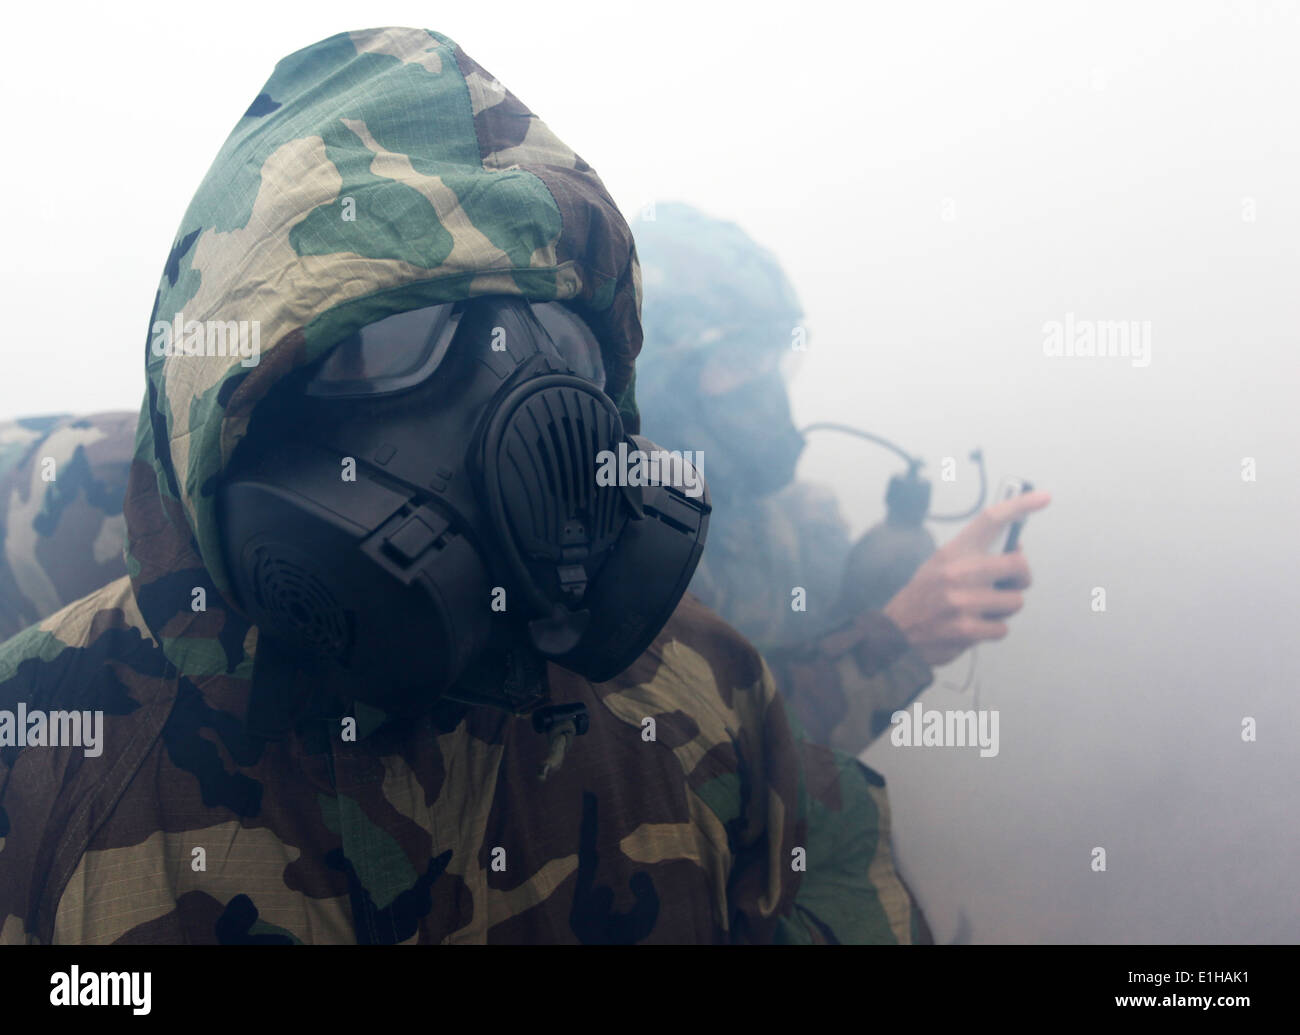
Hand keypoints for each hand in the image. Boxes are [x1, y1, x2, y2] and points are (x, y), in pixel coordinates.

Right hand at [882, 490, 1050, 666]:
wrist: (895, 634)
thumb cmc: (924, 598)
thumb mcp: (942, 566)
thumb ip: (975, 557)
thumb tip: (1015, 548)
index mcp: (953, 552)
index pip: (991, 520)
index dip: (1020, 505)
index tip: (1043, 498)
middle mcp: (958, 572)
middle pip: (1018, 565)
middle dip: (1021, 578)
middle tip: (1009, 584)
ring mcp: (963, 601)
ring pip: (1015, 601)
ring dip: (1003, 609)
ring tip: (980, 611)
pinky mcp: (967, 629)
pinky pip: (1003, 628)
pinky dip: (992, 630)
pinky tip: (972, 628)